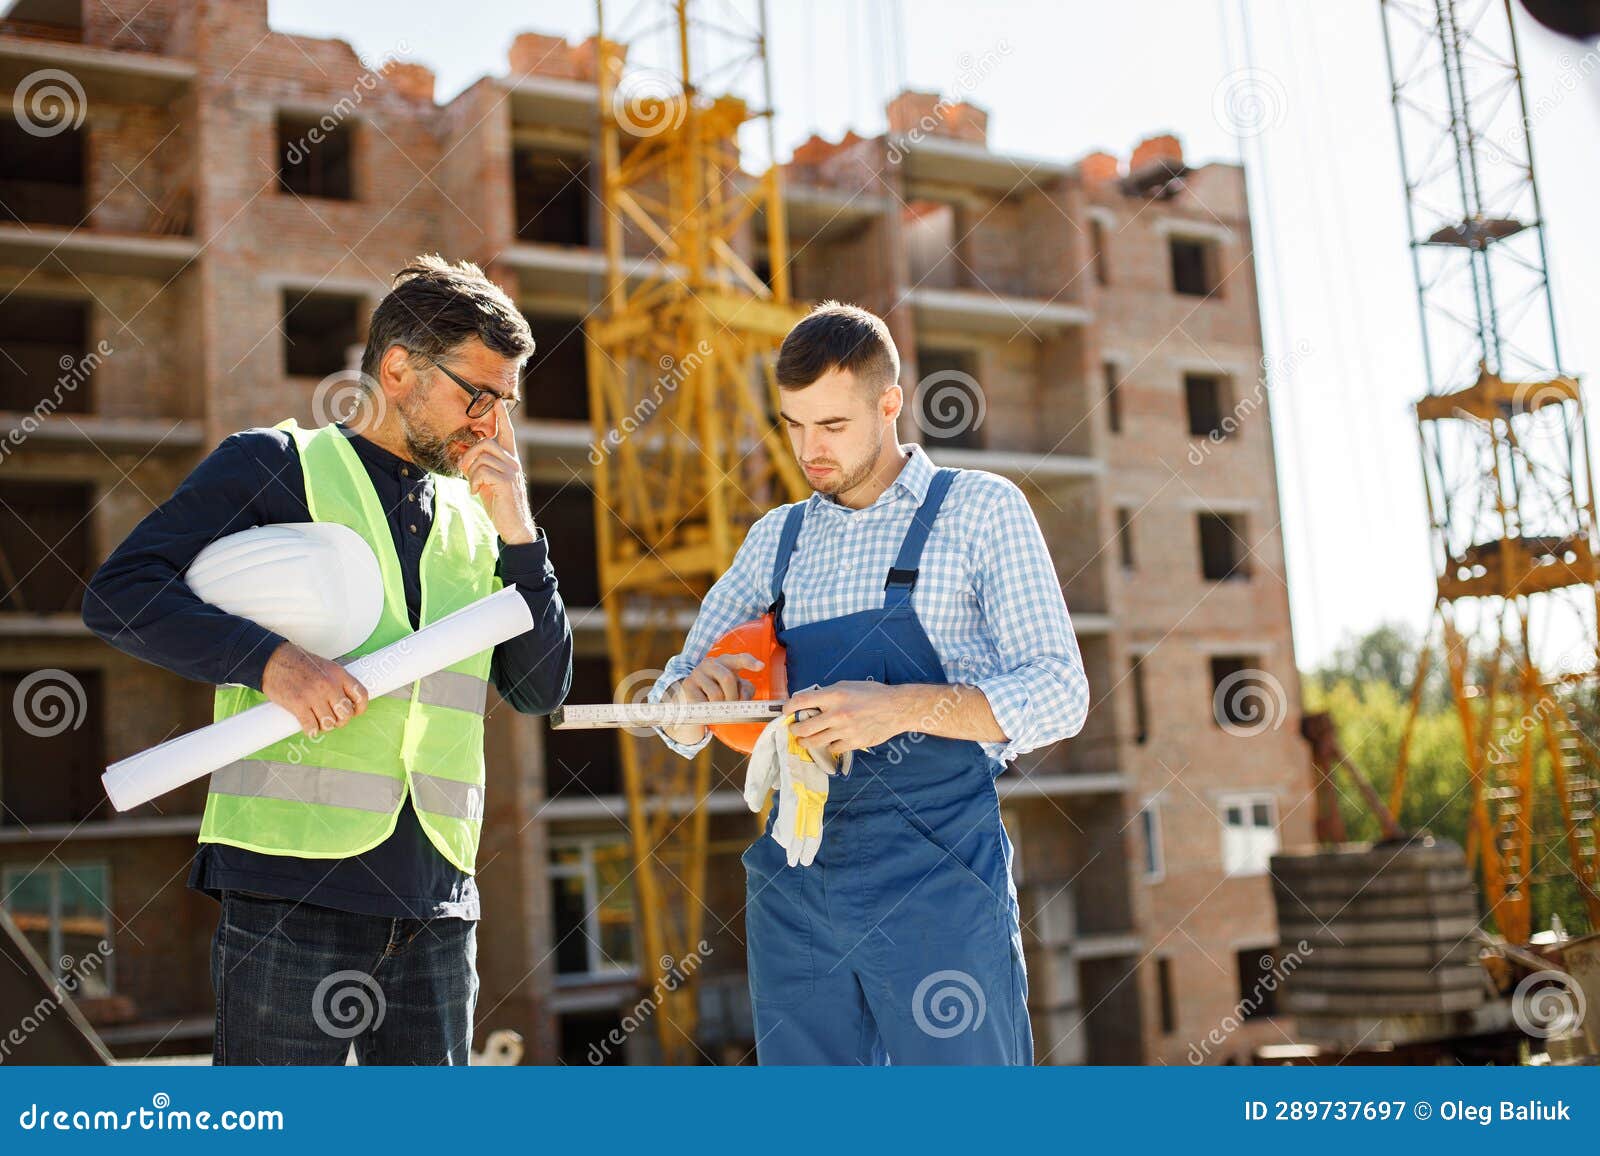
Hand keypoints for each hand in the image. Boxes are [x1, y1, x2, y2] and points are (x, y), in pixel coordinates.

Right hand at [261, 641, 369, 737]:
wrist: (273, 659)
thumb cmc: (299, 663)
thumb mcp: (325, 666)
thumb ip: (337, 682)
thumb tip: (348, 700)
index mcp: (338, 674)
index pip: (361, 695)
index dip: (360, 708)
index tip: (354, 712)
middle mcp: (329, 685)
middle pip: (346, 714)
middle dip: (340, 720)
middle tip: (332, 718)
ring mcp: (314, 695)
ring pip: (329, 723)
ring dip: (324, 726)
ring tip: (318, 721)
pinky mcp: (298, 704)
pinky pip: (311, 727)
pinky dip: (311, 730)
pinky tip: (308, 726)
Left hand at [459, 410, 535, 544]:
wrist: (514, 525)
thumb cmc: (499, 502)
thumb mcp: (487, 481)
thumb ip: (479, 467)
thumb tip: (463, 456)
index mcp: (509, 459)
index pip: (507, 432)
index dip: (501, 416)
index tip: (497, 400)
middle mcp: (513, 461)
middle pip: (486, 443)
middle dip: (469, 455)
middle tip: (465, 471)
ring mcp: (511, 470)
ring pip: (481, 457)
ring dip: (471, 472)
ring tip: (474, 486)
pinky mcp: (506, 481)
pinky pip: (482, 472)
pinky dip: (474, 483)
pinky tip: (476, 493)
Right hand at [660, 653, 764, 744]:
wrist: (691, 703)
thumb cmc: (718, 694)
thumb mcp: (735, 690)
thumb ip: (745, 690)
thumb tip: (743, 698)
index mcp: (725, 662)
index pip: (739, 659)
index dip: (750, 662)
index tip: (761, 667)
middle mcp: (710, 664)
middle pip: (728, 678)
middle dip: (733, 697)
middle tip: (733, 708)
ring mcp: (697, 673)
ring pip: (716, 694)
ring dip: (721, 707)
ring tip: (720, 710)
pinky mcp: (687, 686)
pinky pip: (703, 702)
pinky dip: (708, 710)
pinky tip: (707, 709)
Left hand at [786, 681, 909, 758]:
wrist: (896, 708)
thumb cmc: (872, 694)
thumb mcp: (847, 686)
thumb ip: (828, 694)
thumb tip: (811, 702)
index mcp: (834, 695)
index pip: (801, 701)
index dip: (788, 707)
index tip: (785, 711)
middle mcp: (836, 714)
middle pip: (803, 727)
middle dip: (794, 730)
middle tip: (794, 729)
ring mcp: (844, 730)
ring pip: (814, 742)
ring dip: (805, 742)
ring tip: (804, 740)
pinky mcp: (853, 743)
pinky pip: (832, 748)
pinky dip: (829, 746)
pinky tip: (830, 741)